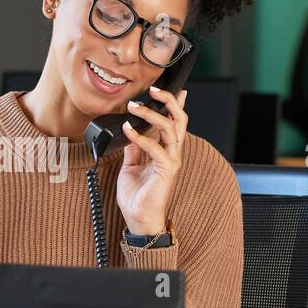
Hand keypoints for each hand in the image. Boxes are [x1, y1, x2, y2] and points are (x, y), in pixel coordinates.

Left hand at [116, 88, 186, 236]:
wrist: (138, 219)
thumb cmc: (136, 196)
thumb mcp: (130, 166)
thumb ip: (133, 148)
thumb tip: (129, 130)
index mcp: (165, 151)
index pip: (173, 122)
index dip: (173, 105)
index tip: (169, 89)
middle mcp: (172, 153)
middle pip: (178, 120)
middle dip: (168, 101)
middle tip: (153, 90)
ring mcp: (171, 161)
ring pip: (170, 128)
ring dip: (151, 114)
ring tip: (134, 107)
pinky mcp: (167, 170)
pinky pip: (156, 148)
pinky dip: (141, 137)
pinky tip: (128, 130)